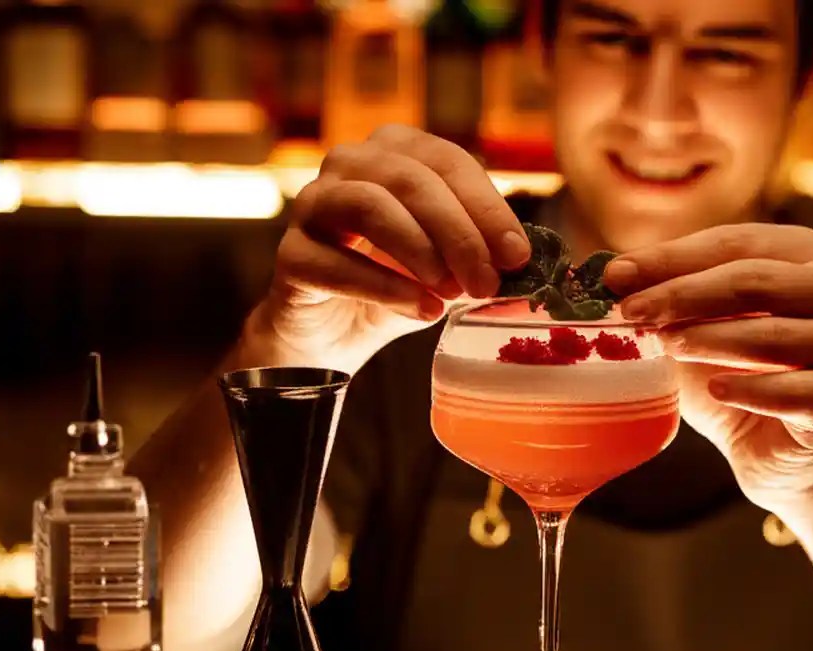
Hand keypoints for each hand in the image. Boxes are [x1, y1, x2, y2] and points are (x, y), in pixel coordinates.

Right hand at [243, 125, 529, 372]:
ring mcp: (312, 205)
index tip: (518, 256)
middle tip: (488, 283)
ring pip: (370, 206)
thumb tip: (521, 257)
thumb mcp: (448, 262)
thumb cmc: (397, 284)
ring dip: (421, 251)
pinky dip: (388, 288)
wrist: (334, 336)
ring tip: (453, 294)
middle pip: (410, 179)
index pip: (447, 161)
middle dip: (459, 234)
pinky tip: (424, 312)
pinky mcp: (290, 255)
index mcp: (393, 151)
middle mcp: (348, 164)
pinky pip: (337, 262)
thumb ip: (480, 250)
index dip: (487, 207)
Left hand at [603, 224, 812, 513]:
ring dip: (710, 339)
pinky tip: (715, 389)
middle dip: (685, 294)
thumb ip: (667, 292)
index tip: (615, 275)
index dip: (672, 259)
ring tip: (665, 345)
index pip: (734, 244)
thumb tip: (611, 271)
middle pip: (755, 282)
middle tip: (632, 311)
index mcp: (809, 254)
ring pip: (773, 335)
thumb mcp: (697, 323)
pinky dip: (749, 390)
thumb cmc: (732, 370)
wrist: (772, 447)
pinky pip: (792, 392)